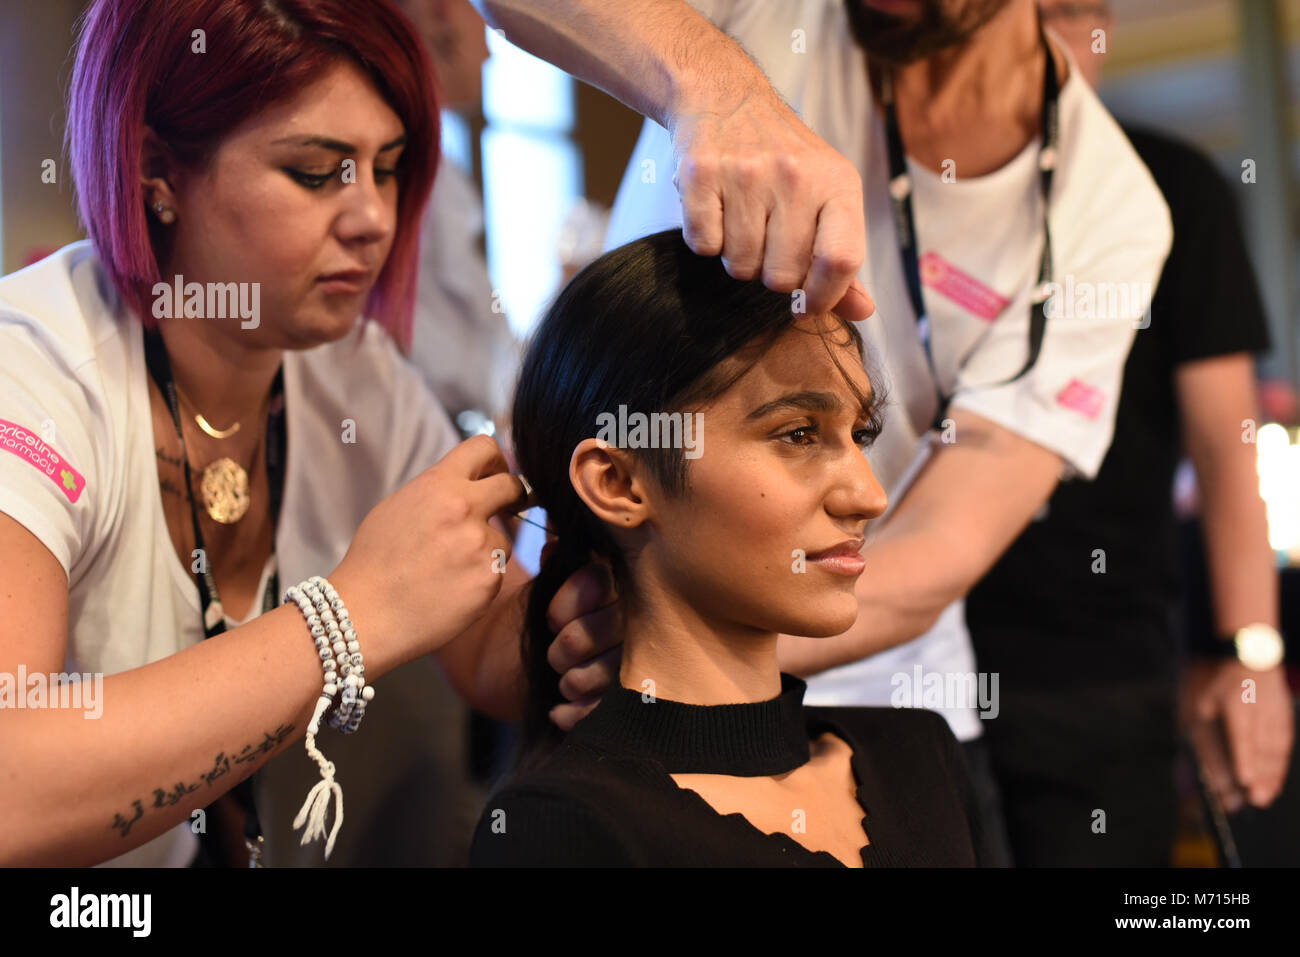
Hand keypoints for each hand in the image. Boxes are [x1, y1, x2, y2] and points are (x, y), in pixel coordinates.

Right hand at [332, 435, 523, 661]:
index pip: (484, 447)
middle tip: (507, 507)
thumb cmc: (374, 563)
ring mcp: (480, 545)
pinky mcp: (490, 578)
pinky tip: (450, 590)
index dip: (495, 460)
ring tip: (449, 569)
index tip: (496, 473)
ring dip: (487, 549)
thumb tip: (470, 482)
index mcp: (438, 485)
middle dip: (512, 496)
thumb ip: (438, 491)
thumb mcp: (399, 507)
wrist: (365, 615)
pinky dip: (480, 579)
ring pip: (503, 538)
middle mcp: (464, 509)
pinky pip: (496, 571)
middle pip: (511, 486)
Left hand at [544, 558, 621, 729]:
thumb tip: (553, 548)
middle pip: (595, 630)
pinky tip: (558, 709)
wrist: (539, 670)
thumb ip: (556, 565)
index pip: (596, 582)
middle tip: (555, 654)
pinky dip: (572, 713)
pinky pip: (600, 711)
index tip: (551, 618)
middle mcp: (635, 623)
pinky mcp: (627, 705)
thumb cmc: (559, 622)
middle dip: (564, 647)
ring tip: (563, 680)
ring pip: (596, 674)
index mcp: (618, 586)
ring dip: (570, 680)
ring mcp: (636, 665)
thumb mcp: (553, 587)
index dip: (567, 602)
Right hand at [669, 85, 873, 320]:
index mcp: (837, 183)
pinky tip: (716, 210)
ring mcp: (746, 173)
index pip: (841, 261)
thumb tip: (861, 311)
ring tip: (741, 220)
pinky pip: (703, 246)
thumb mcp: (827, 196)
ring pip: (740, 266)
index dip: (824, 296)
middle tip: (767, 240)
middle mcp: (795, 176)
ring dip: (737, 256)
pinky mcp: (702, 173)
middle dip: (770, 273)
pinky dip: (706, 239)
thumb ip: (842, 256)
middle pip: (782, 275)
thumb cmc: (783, 157)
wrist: (725, 96)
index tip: (808, 304)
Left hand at [1180, 657, 1294, 810]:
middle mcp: (1259, 712)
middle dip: (1259, 776)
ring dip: (1271, 776)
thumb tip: (1202, 746)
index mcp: (1236, 705)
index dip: (1244, 759)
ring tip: (1265, 797)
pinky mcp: (1286, 721)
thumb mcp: (1209, 697)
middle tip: (1255, 800)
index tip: (1244, 780)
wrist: (1257, 663)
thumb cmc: (1227, 684)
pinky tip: (1275, 783)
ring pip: (1275, 752)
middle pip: (1261, 750)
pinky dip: (1280, 767)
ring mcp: (1275, 717)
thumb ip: (1206, 721)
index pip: (1242, 736)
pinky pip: (1284, 748)